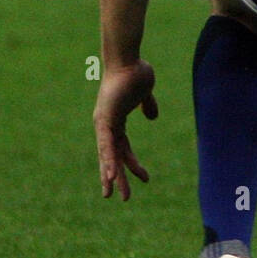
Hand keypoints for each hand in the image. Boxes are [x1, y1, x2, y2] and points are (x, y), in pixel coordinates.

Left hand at [93, 60, 157, 200]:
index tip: (143, 177)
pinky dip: (108, 160)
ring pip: (107, 155)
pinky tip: (110, 175)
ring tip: (112, 194)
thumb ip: (147, 105)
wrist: (127, 59)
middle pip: (112, 157)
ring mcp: (104, 123)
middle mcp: (106, 125)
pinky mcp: (104, 120)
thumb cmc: (135, 71)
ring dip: (111, 175)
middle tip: (121, 198)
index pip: (122, 149)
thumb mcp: (145, 93)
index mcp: (115, 121)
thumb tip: (152, 116)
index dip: (130, 164)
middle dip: (117, 178)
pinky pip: (107, 145)